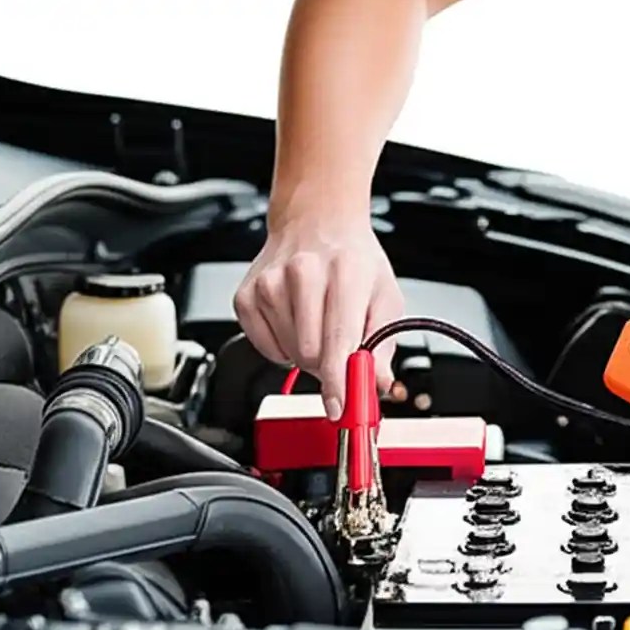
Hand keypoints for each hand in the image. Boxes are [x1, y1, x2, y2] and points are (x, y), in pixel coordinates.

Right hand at [233, 198, 402, 419]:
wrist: (316, 222)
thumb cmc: (353, 259)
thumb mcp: (384, 296)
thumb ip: (384, 344)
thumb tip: (377, 384)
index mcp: (345, 272)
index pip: (339, 341)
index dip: (339, 382)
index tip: (339, 407)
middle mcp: (303, 274)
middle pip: (311, 354)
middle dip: (328, 364)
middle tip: (339, 345)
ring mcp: (269, 284)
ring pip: (289, 354)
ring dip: (306, 353)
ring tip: (317, 322)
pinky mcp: (245, 296)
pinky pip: (265, 348)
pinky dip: (283, 346)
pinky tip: (295, 322)